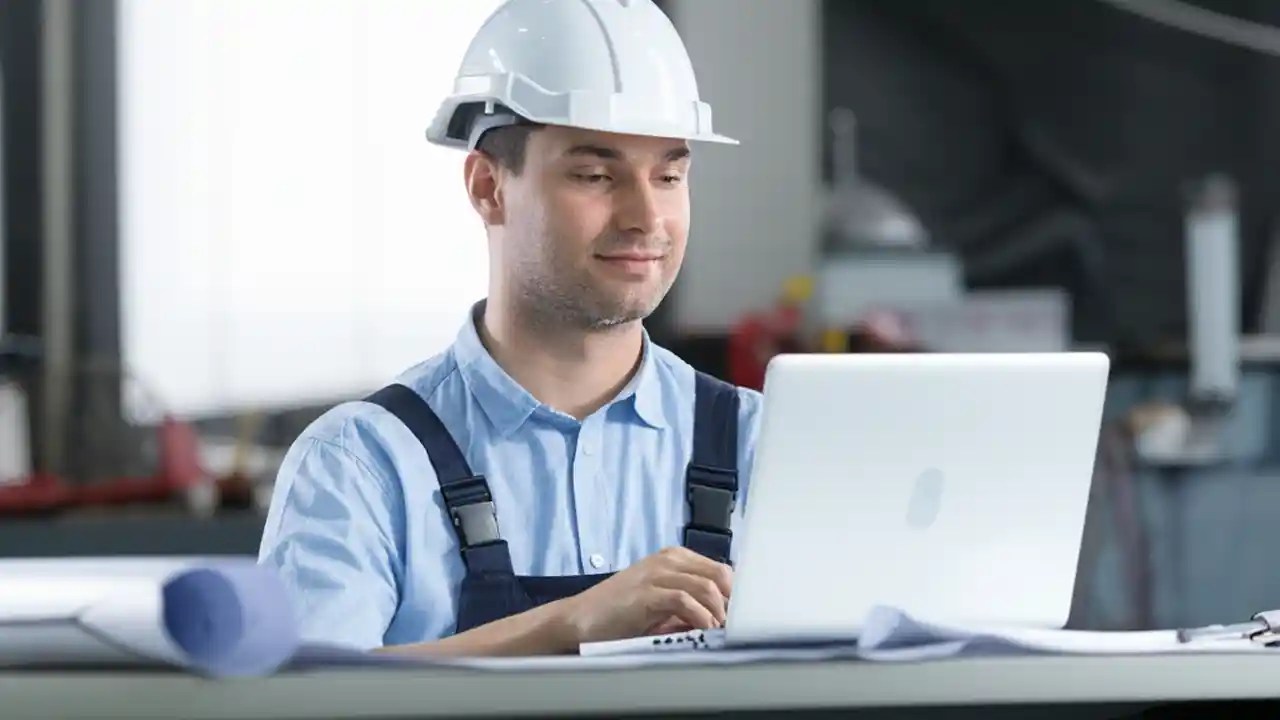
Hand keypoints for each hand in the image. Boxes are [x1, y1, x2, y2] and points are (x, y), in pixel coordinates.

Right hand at [554, 546, 732, 644]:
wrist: (581, 619)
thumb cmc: (622, 613)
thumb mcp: (662, 603)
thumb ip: (691, 603)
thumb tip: (726, 617)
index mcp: (675, 558)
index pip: (721, 569)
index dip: (737, 594)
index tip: (743, 616)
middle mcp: (668, 560)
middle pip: (721, 574)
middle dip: (733, 602)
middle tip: (735, 625)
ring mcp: (657, 574)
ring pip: (707, 586)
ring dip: (719, 613)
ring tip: (720, 633)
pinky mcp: (648, 593)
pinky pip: (685, 601)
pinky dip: (701, 618)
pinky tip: (703, 631)